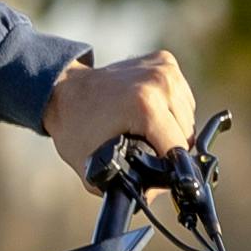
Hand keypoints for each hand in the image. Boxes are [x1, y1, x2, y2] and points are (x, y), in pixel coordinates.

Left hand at [49, 45, 195, 177]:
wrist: (63, 90)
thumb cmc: (76, 129)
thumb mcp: (97, 168)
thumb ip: (132, 185)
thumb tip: (160, 190)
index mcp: (145, 105)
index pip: (178, 149)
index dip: (168, 170)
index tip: (156, 175)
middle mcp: (159, 81)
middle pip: (186, 134)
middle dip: (169, 149)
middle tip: (143, 150)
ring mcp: (164, 67)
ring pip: (188, 116)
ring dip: (173, 129)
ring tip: (144, 130)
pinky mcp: (165, 60)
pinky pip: (182, 98)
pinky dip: (171, 110)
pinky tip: (149, 113)